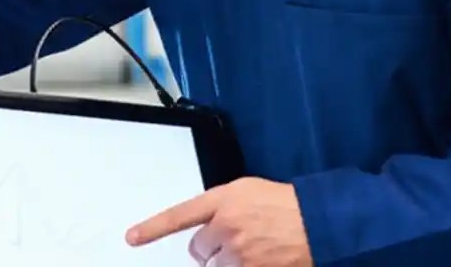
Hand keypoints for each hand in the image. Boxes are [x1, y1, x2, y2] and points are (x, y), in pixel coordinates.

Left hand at [126, 177, 311, 266]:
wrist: (319, 223)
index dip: (152, 229)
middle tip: (235, 241)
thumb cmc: (286, 205)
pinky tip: (255, 259)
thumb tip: (204, 224)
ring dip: (227, 263)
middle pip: (197, 249)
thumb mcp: (248, 190)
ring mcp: (239, 253)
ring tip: (252, 251)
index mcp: (224, 200)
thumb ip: (221, 205)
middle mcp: (227, 226)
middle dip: (211, 248)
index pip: (179, 215)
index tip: (132, 238)